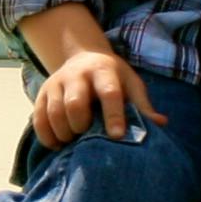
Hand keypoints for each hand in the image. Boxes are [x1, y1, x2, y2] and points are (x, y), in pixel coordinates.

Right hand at [33, 44, 166, 148]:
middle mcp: (77, 75)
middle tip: (87, 134)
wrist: (82, 58)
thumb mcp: (130, 84)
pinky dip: (47, 136)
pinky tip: (59, 143)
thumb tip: (161, 124)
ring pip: (54, 113)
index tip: (117, 136)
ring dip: (64, 133)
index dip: (113, 115)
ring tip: (74, 140)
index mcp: (103, 71)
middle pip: (74, 104)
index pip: (109, 93)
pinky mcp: (41, 94)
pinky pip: (38, 120)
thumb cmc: (112, 78)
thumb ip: (143, 105)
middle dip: (81, 125)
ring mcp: (56, 83)